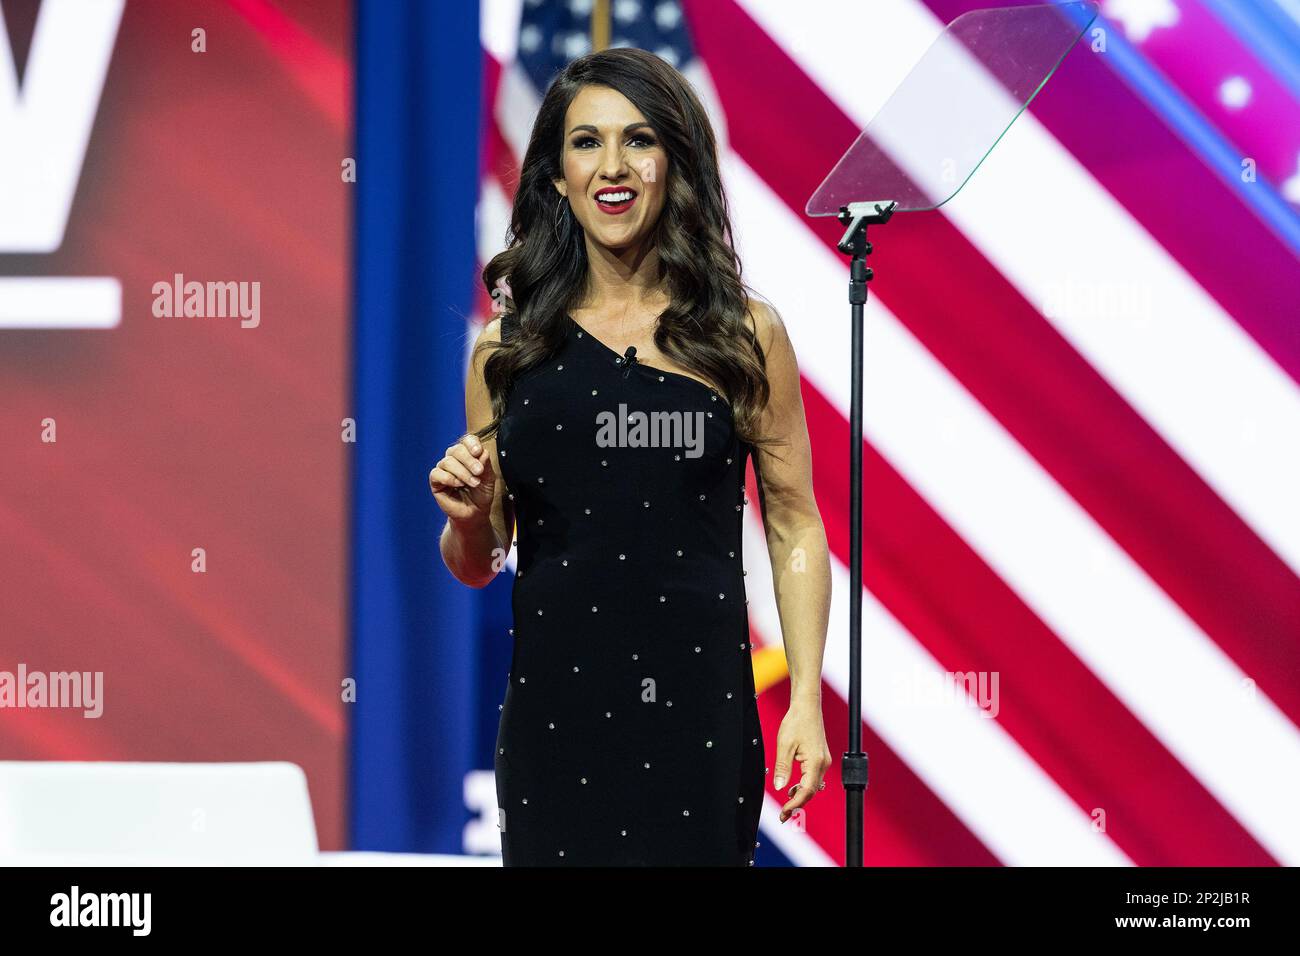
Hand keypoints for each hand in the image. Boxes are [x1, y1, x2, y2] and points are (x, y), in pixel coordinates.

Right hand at [429, 433, 495, 523]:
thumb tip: (482, 452)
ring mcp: (444, 469)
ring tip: (473, 483)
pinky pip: (437, 473)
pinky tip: (458, 485)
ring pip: (448, 461)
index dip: (471, 444)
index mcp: (468, 454)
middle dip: (469, 460)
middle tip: (478, 471)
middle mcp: (454, 459)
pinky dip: (449, 478)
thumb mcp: (488, 478)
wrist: (475, 513)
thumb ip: (485, 464)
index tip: (478, 452)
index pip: (467, 441)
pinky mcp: (435, 481)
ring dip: (462, 472)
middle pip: (457, 449)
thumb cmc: (481, 494)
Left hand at [772, 698, 831, 823]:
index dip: (795, 804)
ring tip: (786, 802)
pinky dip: (804, 786)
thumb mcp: (784, 745)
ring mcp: (824, 761)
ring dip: (801, 795)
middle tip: (783, 815)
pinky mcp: (821, 758)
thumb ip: (782, 768)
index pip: (806, 791)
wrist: (807, 706)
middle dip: (798, 804)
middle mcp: (823, 764)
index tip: (784, 813)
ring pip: (813, 786)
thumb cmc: (796, 721)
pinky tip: (793, 787)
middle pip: (811, 792)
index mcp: (815, 762)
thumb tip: (779, 787)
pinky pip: (814, 778)